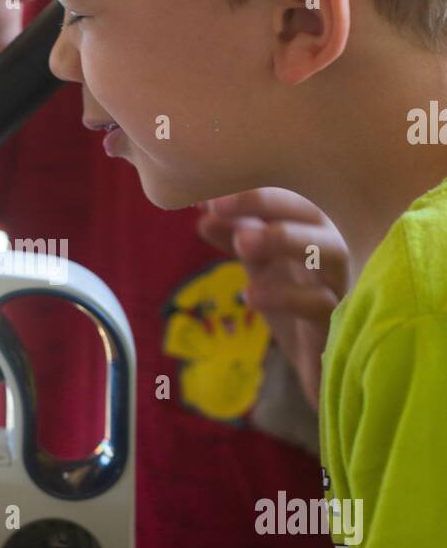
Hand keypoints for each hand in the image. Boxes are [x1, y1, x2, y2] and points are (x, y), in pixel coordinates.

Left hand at [195, 188, 348, 410]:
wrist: (321, 360)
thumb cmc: (295, 300)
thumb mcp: (260, 265)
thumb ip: (236, 237)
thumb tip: (204, 214)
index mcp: (310, 226)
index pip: (287, 191)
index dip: (248, 187)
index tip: (206, 193)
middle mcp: (331, 245)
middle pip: (310, 209)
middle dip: (264, 201)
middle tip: (218, 205)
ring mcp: (341, 280)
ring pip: (326, 249)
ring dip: (282, 239)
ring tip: (241, 243)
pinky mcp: (342, 318)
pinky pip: (319, 302)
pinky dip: (284, 296)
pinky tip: (250, 295)